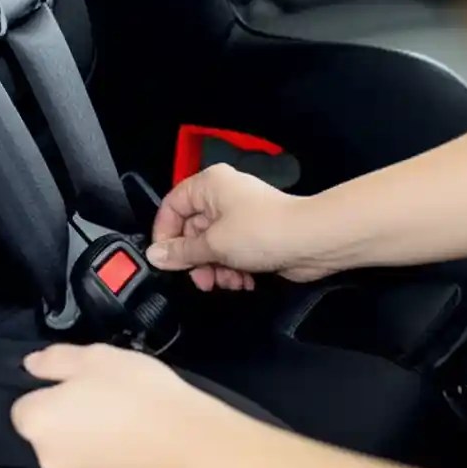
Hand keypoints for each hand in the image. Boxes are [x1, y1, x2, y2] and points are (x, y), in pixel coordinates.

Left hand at [11, 344, 224, 467]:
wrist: (189, 443)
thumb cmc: (138, 391)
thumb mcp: (95, 356)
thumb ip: (54, 360)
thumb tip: (30, 366)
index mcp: (37, 422)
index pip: (24, 405)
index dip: (51, 392)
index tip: (80, 386)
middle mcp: (46, 460)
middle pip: (48, 434)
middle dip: (68, 419)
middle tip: (105, 401)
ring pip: (72, 456)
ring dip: (87, 443)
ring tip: (124, 425)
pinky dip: (107, 464)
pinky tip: (134, 448)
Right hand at [146, 164, 340, 288]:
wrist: (312, 241)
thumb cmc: (260, 233)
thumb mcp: (213, 244)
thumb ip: (181, 252)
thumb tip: (154, 256)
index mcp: (209, 185)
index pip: (173, 206)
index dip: (165, 234)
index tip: (165, 260)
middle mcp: (222, 196)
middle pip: (192, 230)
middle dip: (196, 259)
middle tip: (201, 280)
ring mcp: (240, 216)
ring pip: (212, 245)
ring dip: (215, 268)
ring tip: (228, 282)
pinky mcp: (255, 235)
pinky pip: (231, 252)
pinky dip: (233, 268)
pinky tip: (243, 282)